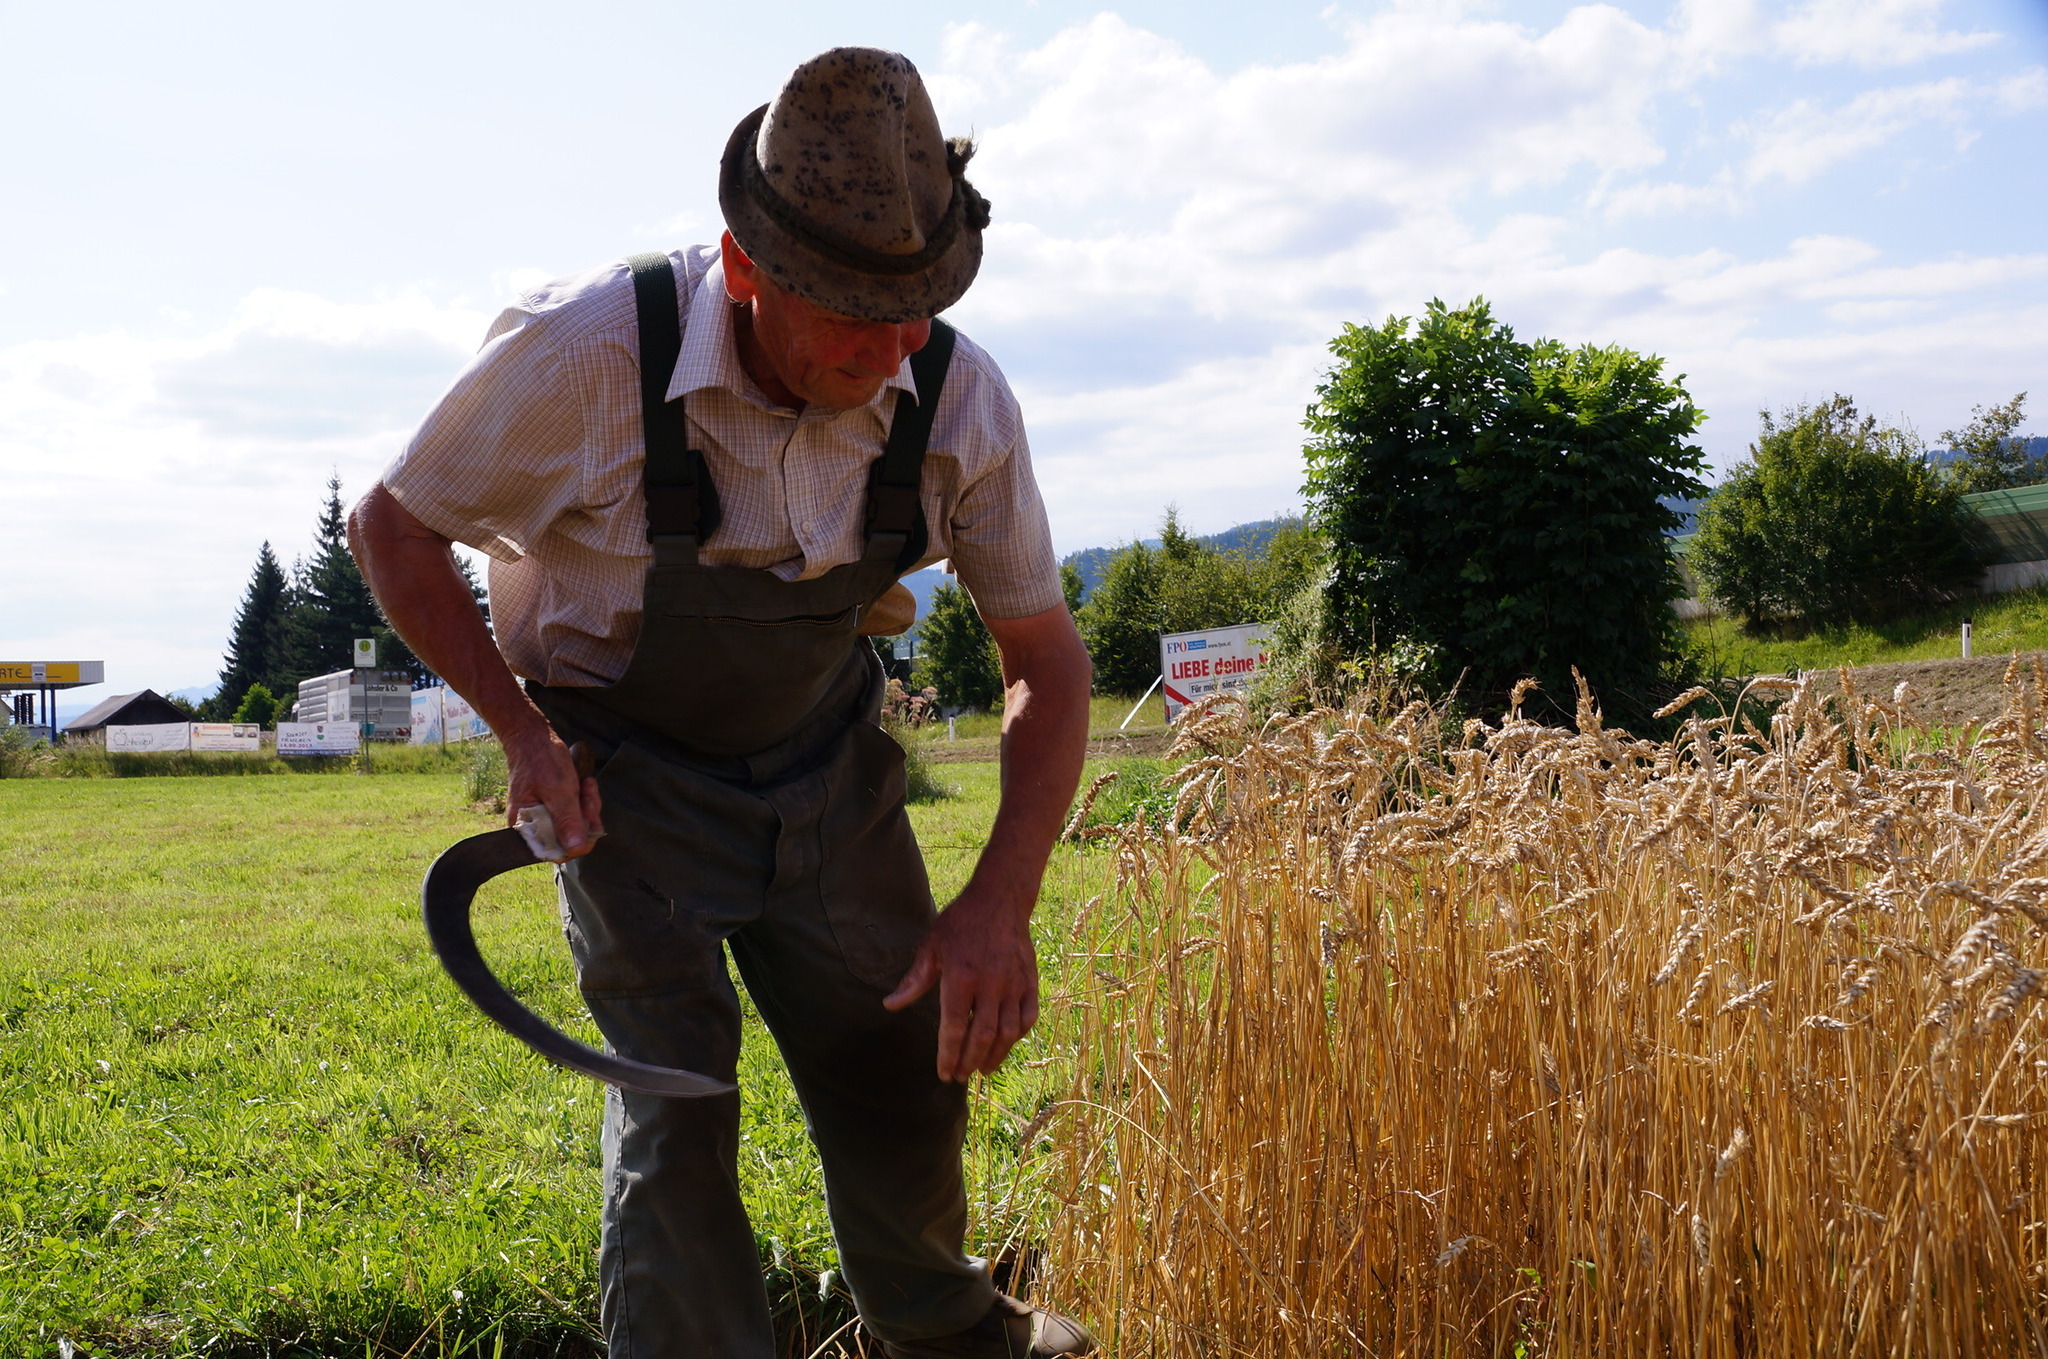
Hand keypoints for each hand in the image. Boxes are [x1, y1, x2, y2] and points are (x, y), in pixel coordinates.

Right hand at [503, 724, 604, 859]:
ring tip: (586, 785)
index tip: (588, 816)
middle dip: (585, 819)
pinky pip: (572, 815)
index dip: (579, 839)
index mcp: (525, 828)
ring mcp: (541, 818)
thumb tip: (575, 848)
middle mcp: (532, 828)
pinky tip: (584, 784)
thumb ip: (567, 819)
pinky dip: (582, 802)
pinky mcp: (550, 809)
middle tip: (588, 793)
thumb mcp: (558, 790)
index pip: (557, 852)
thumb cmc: (541, 760)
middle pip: (569, 840)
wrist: (532, 736)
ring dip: (587, 807)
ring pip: (575, 827)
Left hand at [883, 890, 1039, 1081]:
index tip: (944, 1074)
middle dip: (969, 1061)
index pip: (954, 1029)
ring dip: (995, 1056)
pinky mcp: (1030, 981)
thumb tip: (890, 1006)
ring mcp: (1014, 984)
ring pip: (1007, 1032)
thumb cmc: (960, 923)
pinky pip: (1028, 1017)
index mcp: (961, 977)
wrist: (999, 899)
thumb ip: (914, 981)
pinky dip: (1017, 1035)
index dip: (948, 1056)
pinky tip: (1006, 1044)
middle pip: (982, 1037)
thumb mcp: (931, 947)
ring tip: (982, 1069)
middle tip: (961, 1076)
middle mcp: (990, 985)